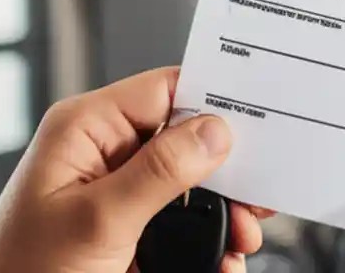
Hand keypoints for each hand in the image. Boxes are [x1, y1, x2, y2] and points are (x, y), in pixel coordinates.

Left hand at [0, 67, 272, 272]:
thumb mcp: (99, 220)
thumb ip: (160, 172)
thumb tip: (214, 131)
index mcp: (85, 128)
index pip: (165, 88)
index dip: (214, 100)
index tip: (259, 120)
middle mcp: (102, 151)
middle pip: (185, 136)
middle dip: (226, 169)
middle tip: (258, 195)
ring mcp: (115, 190)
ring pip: (190, 182)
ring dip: (222, 210)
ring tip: (242, 237)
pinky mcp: (126, 225)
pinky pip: (180, 218)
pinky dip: (207, 238)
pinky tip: (222, 257)